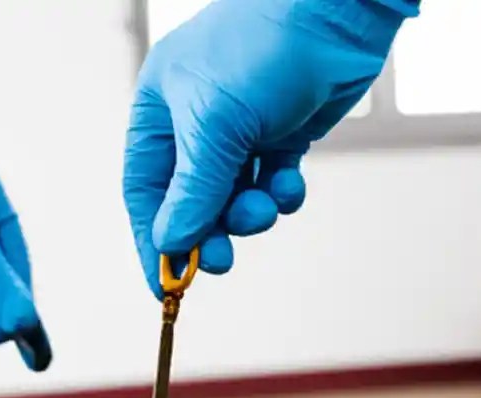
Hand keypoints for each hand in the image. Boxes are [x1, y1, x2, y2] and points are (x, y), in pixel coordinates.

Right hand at [123, 0, 417, 297]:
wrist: (336, 9)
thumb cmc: (261, 48)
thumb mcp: (216, 126)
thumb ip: (193, 191)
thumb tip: (171, 245)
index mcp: (158, 112)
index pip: (144, 190)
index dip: (153, 240)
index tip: (166, 286)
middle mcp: (193, 122)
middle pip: (189, 200)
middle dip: (207, 232)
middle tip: (222, 261)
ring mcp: (240, 128)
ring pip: (232, 197)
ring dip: (248, 214)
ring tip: (265, 208)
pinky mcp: (281, 132)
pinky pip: (270, 183)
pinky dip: (280, 194)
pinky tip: (290, 185)